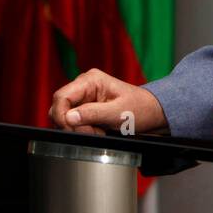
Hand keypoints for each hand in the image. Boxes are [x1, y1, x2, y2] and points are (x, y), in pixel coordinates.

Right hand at [48, 68, 169, 135]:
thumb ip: (92, 114)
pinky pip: (73, 122)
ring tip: (98, 132)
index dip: (62, 116)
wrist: (152, 113)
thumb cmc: (140, 108)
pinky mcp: (86, 108)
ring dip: (78, 129)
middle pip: (60, 108)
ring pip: (65, 117)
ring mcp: (84, 97)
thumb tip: (69, 117)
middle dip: (72, 125)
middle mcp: (84, 86)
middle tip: (92, 132)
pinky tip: (97, 131)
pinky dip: (82, 130)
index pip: (61, 96)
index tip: (73, 129)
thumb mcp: (118, 113)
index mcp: (91, 80)